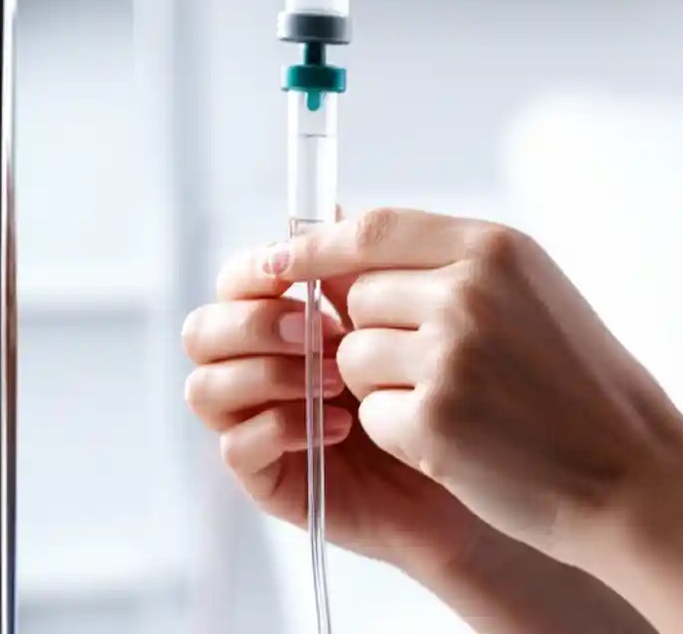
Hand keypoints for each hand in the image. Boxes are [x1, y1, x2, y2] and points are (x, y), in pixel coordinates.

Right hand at [181, 249, 484, 579]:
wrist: (481, 465)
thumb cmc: (446, 387)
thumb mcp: (411, 315)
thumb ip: (366, 267)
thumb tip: (331, 205)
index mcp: (288, 320)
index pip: (234, 283)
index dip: (251, 271)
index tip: (291, 270)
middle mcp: (263, 368)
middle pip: (201, 331)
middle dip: (253, 323)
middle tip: (320, 331)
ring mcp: (260, 422)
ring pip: (205, 386)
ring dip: (267, 374)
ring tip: (337, 381)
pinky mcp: (271, 478)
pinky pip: (236, 447)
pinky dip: (282, 427)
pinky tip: (343, 426)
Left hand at [264, 208, 682, 560]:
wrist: (631, 470)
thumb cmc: (583, 386)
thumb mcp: (532, 296)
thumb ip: (450, 266)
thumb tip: (346, 247)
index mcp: (497, 250)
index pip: (374, 229)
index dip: (319, 246)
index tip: (283, 262)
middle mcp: (470, 292)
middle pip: (357, 298)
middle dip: (371, 334)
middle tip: (433, 369)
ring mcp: (451, 356)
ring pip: (354, 358)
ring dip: (384, 387)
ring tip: (459, 407)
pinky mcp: (435, 422)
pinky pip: (370, 415)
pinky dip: (400, 433)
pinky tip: (459, 442)